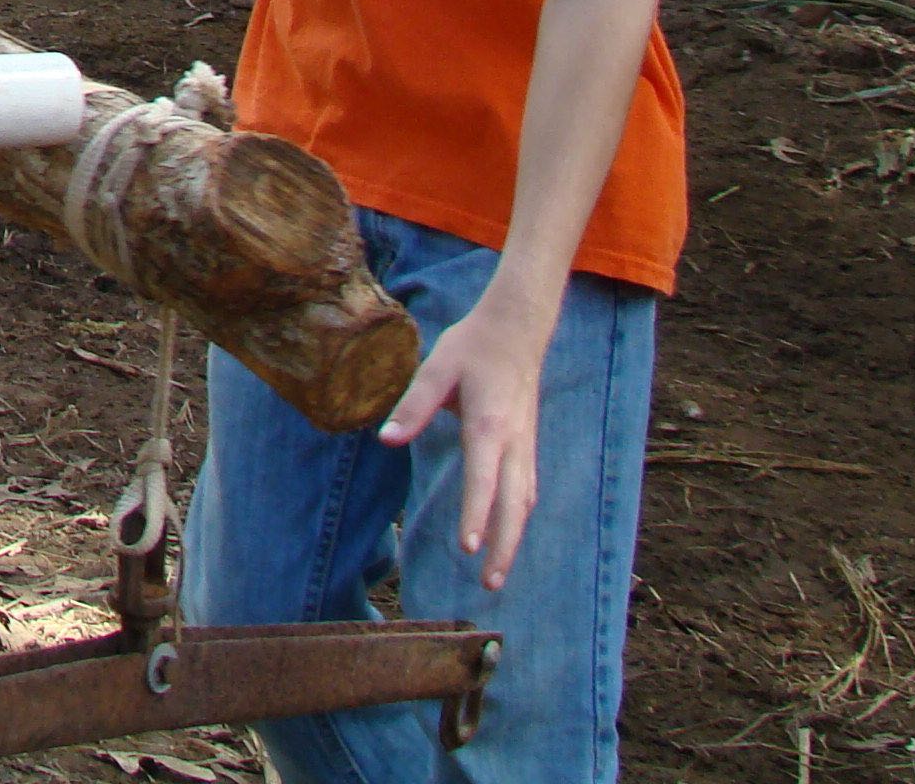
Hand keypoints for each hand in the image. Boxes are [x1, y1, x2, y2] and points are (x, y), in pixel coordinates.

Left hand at [378, 279, 555, 588]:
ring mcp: (526, 445)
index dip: (476, 516)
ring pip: (525, 501)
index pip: (483, 480)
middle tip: (489, 585)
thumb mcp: (437, 368)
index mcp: (490, 425)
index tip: (467, 549)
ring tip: (497, 574)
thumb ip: (412, 406)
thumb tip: (386, 440)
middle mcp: (515, 442)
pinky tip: (509, 534)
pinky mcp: (528, 444)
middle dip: (503, 547)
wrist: (517, 329)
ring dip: (513, 539)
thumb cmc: (473, 347)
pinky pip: (528, 488)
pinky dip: (519, 517)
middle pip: (514, 505)